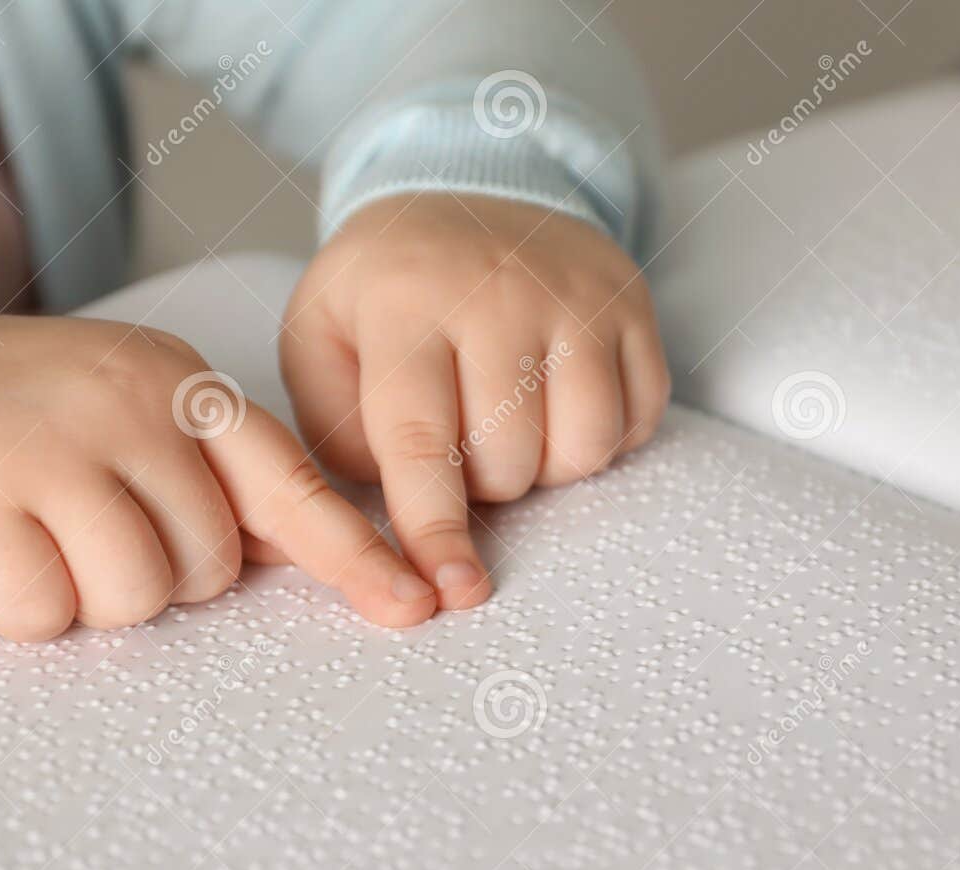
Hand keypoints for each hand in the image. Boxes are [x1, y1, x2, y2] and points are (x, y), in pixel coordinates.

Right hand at [0, 315, 438, 640]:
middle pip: (210, 567)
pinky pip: (44, 611)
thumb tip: (315, 556)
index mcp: (189, 393)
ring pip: (136, 596)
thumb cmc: (48, 417)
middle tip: (105, 530)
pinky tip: (3, 554)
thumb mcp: (149, 420)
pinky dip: (28, 609)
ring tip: (54, 540)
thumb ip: (227, 484)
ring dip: (97, 597)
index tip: (420, 604)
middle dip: (168, 577)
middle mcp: (133, 409)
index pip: (292, 485)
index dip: (357, 554)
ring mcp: (54, 448)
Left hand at [281, 194, 670, 610]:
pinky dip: (603, 435)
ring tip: (513, 420)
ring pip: (584, 449)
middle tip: (463, 431)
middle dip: (483, 479)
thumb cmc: (389, 288)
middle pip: (511, 461)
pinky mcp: (634, 307)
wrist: (473, 188)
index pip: (421, 440)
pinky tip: (562, 399)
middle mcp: (500, 293)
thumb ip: (336, 429)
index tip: (450, 590)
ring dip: (547, 465)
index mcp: (404, 303)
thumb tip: (391, 513)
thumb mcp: (321, 335)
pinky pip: (638, 421)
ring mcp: (579, 297)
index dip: (434, 527)